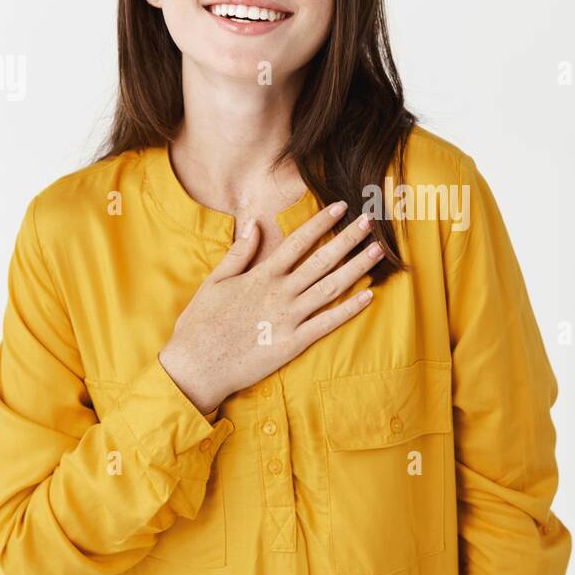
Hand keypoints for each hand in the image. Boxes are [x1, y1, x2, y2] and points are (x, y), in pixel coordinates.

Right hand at [159, 201, 382, 413]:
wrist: (197, 367)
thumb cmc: (201, 325)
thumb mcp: (214, 282)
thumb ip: (238, 254)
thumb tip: (254, 225)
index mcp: (261, 276)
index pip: (298, 242)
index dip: (321, 223)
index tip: (340, 208)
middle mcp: (279, 294)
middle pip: (321, 261)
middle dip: (347, 240)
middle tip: (370, 223)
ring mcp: (288, 319)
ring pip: (330, 288)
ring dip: (356, 268)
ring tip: (377, 251)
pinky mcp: (293, 344)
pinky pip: (327, 324)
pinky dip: (349, 310)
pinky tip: (369, 296)